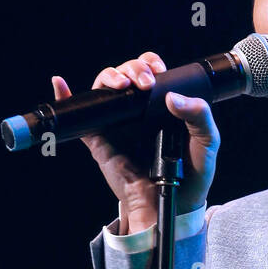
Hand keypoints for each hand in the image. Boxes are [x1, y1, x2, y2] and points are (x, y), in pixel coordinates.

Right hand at [51, 53, 219, 231]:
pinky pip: (81, 117)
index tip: (157, 71)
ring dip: (109, 76)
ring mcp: (117, 124)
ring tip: (122, 85)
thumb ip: (200, 116)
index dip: (150, 63)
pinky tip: (60, 83)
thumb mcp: (207, 142)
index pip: (149, 72)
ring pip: (104, 88)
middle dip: (132, 68)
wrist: (172, 204)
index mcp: (160, 106)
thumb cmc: (191, 175)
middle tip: (145, 83)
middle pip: (125, 73)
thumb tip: (172, 98)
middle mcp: (137, 110)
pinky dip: (67, 97)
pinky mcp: (100, 139)